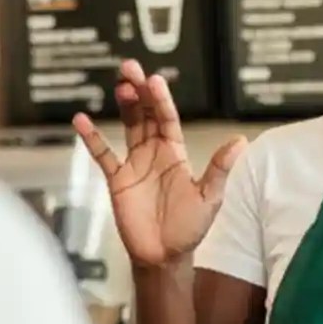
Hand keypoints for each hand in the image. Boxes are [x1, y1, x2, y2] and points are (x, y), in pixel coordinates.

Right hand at [72, 60, 246, 269]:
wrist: (164, 255)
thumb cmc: (190, 227)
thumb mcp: (210, 197)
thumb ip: (220, 168)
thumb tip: (241, 141)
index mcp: (177, 153)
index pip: (167, 118)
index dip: (161, 99)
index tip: (154, 80)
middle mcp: (155, 153)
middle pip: (146, 115)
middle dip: (139, 92)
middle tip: (129, 68)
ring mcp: (135, 164)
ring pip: (128, 127)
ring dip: (124, 106)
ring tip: (120, 85)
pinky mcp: (117, 179)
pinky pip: (103, 155)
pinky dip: (92, 138)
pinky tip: (81, 120)